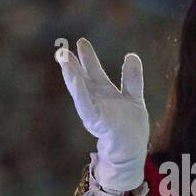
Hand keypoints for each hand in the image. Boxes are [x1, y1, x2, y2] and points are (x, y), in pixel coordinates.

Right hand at [56, 38, 148, 193]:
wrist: (130, 154)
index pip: (94, 72)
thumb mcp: (134, 98)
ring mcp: (94, 111)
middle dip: (72, 63)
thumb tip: (131, 54)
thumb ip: (132, 78)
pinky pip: (85, 104)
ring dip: (70, 74)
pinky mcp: (96, 121)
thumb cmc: (130, 129)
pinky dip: (79, 91)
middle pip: (82, 78)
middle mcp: (96, 101)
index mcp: (105, 94)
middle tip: (61, 48)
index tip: (81, 41)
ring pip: (79, 89)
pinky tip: (74, 78)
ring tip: (62, 58)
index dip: (88, 58)